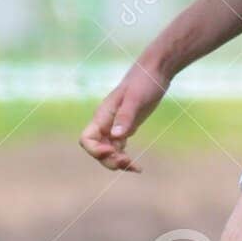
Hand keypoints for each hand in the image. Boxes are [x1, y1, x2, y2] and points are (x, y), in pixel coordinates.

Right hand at [80, 57, 168, 172]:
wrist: (155, 72)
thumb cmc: (144, 82)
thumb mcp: (136, 99)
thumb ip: (125, 117)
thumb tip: (116, 136)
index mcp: (103, 115)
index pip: (87, 139)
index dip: (95, 150)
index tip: (113, 151)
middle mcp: (105, 123)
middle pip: (97, 150)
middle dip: (109, 160)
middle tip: (128, 162)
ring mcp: (115, 126)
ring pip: (109, 152)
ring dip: (118, 162)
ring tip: (135, 167)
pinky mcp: (126, 128)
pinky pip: (119, 149)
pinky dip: (126, 159)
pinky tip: (138, 167)